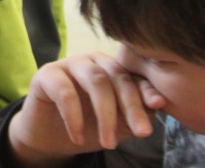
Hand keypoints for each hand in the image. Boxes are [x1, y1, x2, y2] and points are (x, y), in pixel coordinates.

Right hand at [7, 52, 164, 166]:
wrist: (50, 136)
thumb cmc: (88, 126)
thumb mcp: (117, 123)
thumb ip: (135, 114)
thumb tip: (156, 106)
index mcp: (112, 68)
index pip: (134, 75)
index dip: (146, 89)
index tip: (158, 105)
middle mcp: (92, 61)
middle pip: (117, 76)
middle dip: (131, 105)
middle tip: (142, 133)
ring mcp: (68, 64)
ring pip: (95, 81)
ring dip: (106, 114)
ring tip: (110, 144)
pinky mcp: (46, 74)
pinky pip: (65, 92)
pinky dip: (74, 117)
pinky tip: (78, 138)